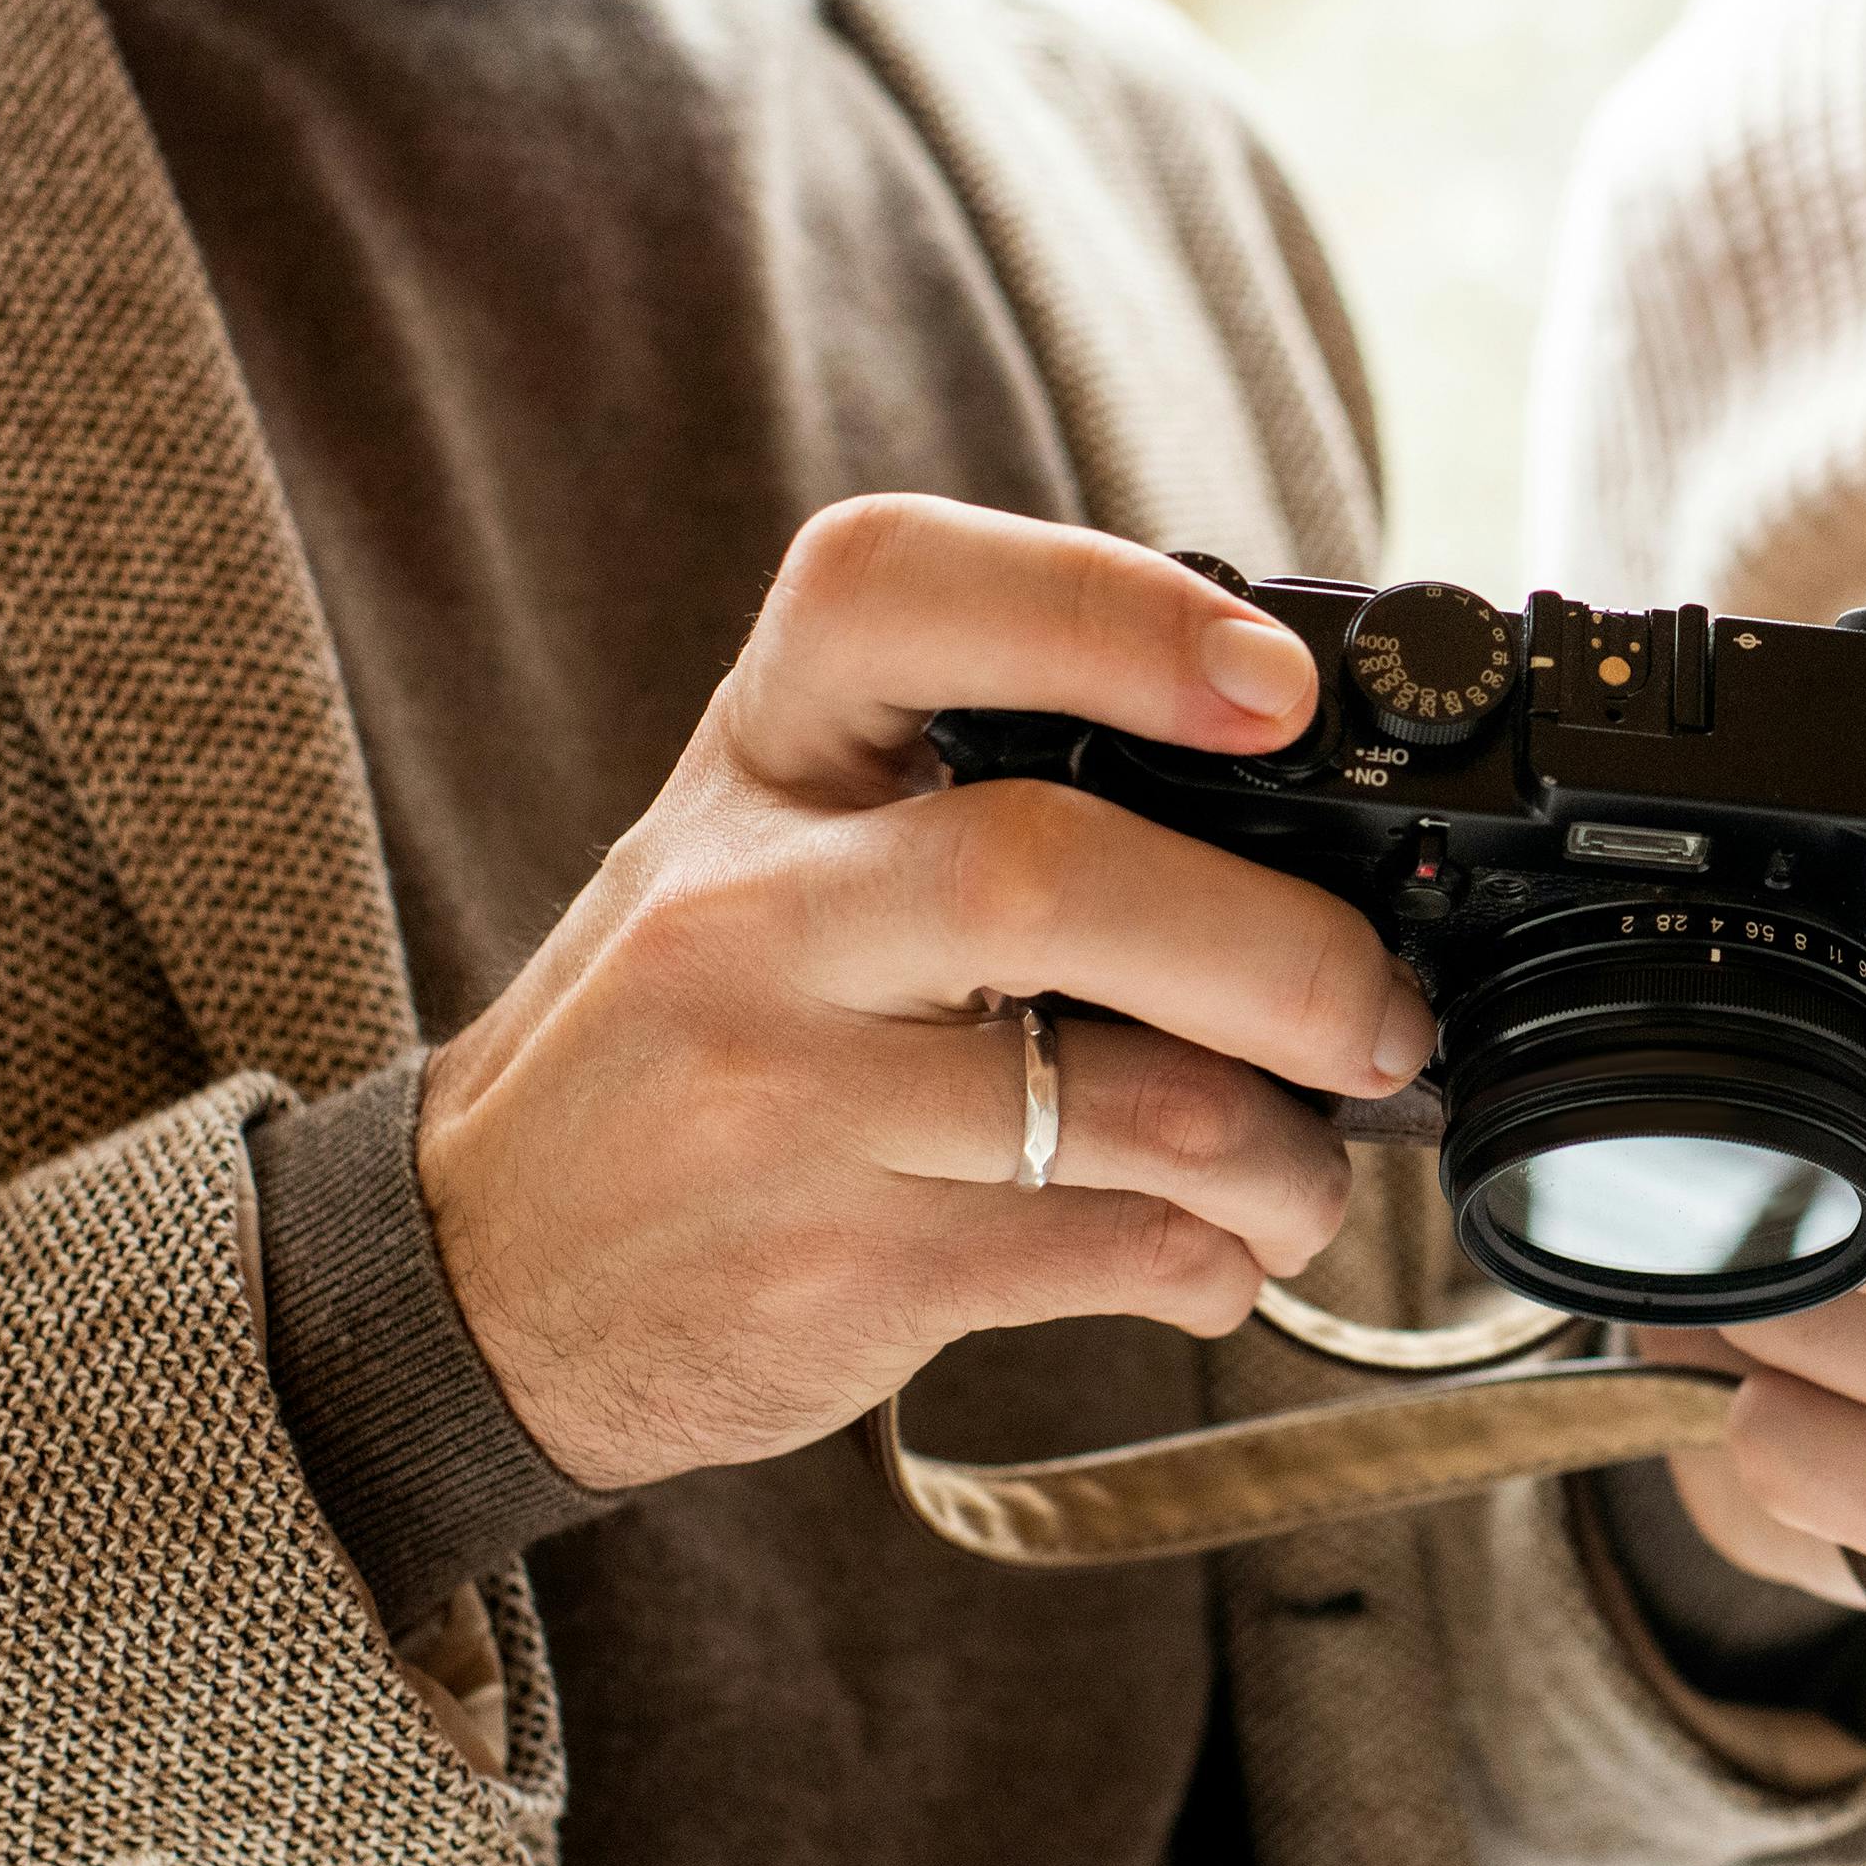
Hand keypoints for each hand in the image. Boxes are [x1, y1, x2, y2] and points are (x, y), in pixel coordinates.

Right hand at [414, 497, 1434, 1490]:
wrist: (488, 1272)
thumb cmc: (696, 1029)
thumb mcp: (771, 850)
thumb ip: (975, 786)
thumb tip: (1292, 800)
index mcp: (761, 758)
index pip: (897, 593)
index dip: (1107, 614)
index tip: (1269, 684)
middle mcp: (752, 913)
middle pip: (1053, 875)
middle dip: (1284, 954)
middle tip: (1377, 1010)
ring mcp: (785, 1098)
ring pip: (1129, 1101)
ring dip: (1287, 1151)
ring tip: (1305, 1167)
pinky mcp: (838, 1266)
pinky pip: (1107, 1248)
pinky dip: (1216, 1259)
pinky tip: (1215, 1251)